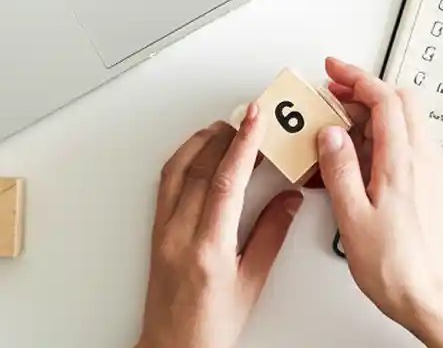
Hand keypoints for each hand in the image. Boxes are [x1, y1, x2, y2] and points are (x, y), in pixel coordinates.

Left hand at [137, 106, 302, 347]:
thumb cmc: (209, 329)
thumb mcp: (251, 284)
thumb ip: (270, 236)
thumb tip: (287, 200)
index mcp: (208, 249)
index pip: (224, 182)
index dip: (242, 144)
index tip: (255, 118)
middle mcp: (179, 235)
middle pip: (200, 168)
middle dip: (226, 135)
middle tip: (250, 116)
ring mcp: (163, 232)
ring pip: (177, 171)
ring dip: (202, 142)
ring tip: (226, 127)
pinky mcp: (156, 233)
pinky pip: (166, 184)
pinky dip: (183, 160)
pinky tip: (199, 153)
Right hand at [318, 57, 442, 347]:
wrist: (425, 295)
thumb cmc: (394, 265)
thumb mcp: (353, 217)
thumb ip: (339, 170)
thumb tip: (330, 135)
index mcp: (403, 162)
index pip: (385, 99)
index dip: (358, 77)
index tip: (334, 70)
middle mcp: (421, 160)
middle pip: (398, 102)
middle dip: (363, 89)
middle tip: (332, 93)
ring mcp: (426, 170)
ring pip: (400, 121)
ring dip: (368, 114)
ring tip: (333, 130)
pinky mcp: (424, 184)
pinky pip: (401, 144)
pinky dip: (376, 137)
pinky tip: (351, 159)